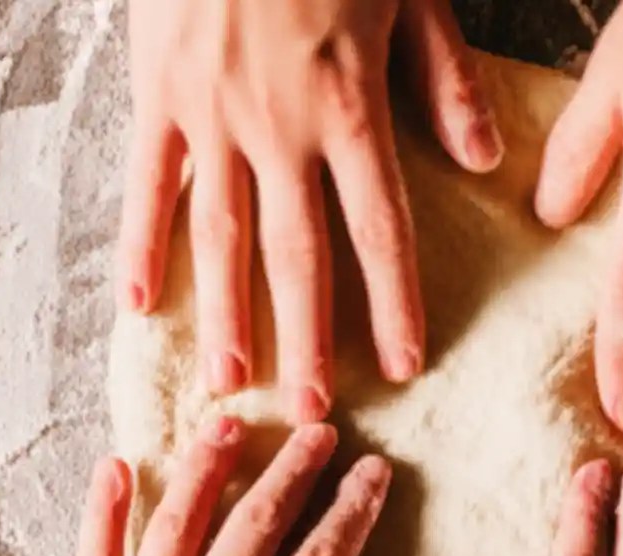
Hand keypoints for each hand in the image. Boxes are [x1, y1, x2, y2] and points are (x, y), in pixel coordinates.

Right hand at [116, 0, 503, 421]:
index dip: (392, 302)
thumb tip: (486, 160)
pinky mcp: (157, 95)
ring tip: (231, 385)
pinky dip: (140, 242)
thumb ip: (446, 81)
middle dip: (307, 337)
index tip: (402, 364)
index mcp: (350, 108)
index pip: (379, 229)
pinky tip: (136, 302)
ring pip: (221, 234)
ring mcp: (210, 115)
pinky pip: (146, 182)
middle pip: (298, 253)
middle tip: (313, 408)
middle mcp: (279, 127)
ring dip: (226, 316)